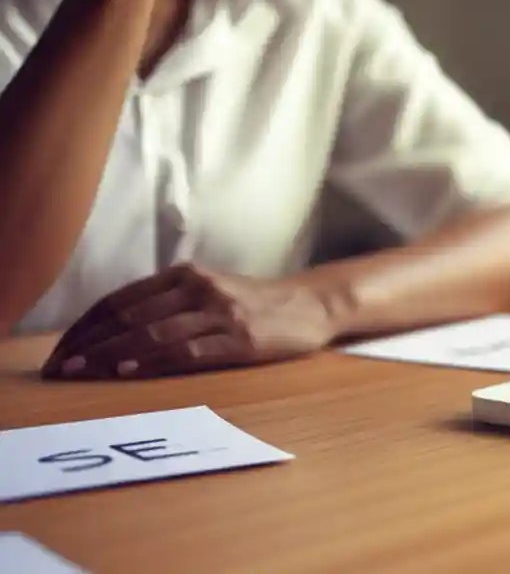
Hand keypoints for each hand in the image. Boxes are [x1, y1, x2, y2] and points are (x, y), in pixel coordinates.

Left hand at [41, 265, 334, 379]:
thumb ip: (169, 304)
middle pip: (129, 316)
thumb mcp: (209, 292)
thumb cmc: (255, 304)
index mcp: (185, 275)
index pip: (120, 300)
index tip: (60, 349)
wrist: (311, 306)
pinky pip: (187, 350)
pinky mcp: (239, 339)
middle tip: (59, 367)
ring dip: (111, 354)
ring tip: (82, 371)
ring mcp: (220, 313)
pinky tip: (129, 370)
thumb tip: (115, 331)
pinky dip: (154, 360)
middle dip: (89, 343)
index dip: (85, 325)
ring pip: (153, 333)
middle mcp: (199, 289)